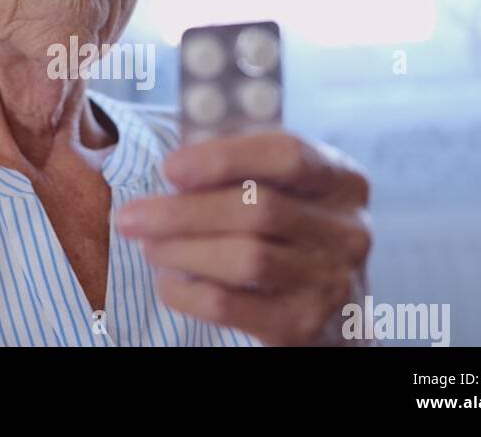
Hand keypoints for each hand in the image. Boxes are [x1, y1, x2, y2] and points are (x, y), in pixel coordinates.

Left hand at [116, 131, 371, 345]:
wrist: (332, 312)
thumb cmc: (289, 235)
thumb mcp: (283, 191)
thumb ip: (241, 168)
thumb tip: (174, 166)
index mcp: (343, 181)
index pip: (288, 155)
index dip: (224, 158)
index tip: (169, 167)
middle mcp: (348, 230)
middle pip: (258, 209)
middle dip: (183, 211)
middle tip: (132, 215)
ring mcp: (332, 281)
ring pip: (245, 258)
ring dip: (182, 250)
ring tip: (148, 247)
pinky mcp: (305, 325)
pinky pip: (232, 305)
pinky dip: (188, 292)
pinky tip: (168, 282)